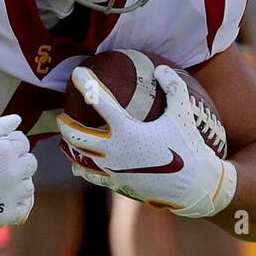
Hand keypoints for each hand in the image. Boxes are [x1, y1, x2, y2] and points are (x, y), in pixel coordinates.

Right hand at [0, 115, 36, 232]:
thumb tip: (16, 119)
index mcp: (5, 150)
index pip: (22, 142)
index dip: (10, 144)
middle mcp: (14, 172)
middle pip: (29, 164)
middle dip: (18, 162)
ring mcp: (11, 195)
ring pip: (28, 187)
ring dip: (18, 184)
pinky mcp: (4, 214)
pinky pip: (21, 209)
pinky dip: (15, 205)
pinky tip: (1, 202)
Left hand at [57, 65, 236, 217]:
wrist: (193, 187)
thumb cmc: (188, 147)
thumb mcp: (183, 114)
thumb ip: (173, 87)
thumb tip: (160, 68)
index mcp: (127, 132)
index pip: (99, 103)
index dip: (86, 85)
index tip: (76, 73)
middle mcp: (113, 151)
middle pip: (77, 136)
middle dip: (65, 124)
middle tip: (62, 115)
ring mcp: (112, 169)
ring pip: (79, 156)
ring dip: (70, 144)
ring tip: (68, 135)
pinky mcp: (115, 183)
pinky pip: (91, 174)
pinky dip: (82, 166)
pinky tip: (78, 162)